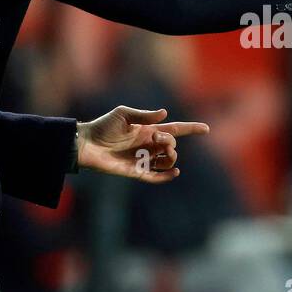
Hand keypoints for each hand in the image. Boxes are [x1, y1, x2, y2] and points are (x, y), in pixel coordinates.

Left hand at [76, 106, 208, 183]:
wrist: (86, 144)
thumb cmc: (103, 126)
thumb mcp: (124, 114)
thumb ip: (145, 115)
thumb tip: (165, 114)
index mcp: (148, 130)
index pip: (175, 129)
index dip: (191, 128)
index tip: (205, 129)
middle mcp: (148, 145)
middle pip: (172, 145)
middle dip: (171, 142)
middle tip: (157, 138)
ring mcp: (143, 159)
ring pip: (167, 162)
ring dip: (171, 158)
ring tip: (165, 153)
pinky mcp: (135, 172)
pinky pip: (155, 177)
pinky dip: (166, 176)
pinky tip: (174, 172)